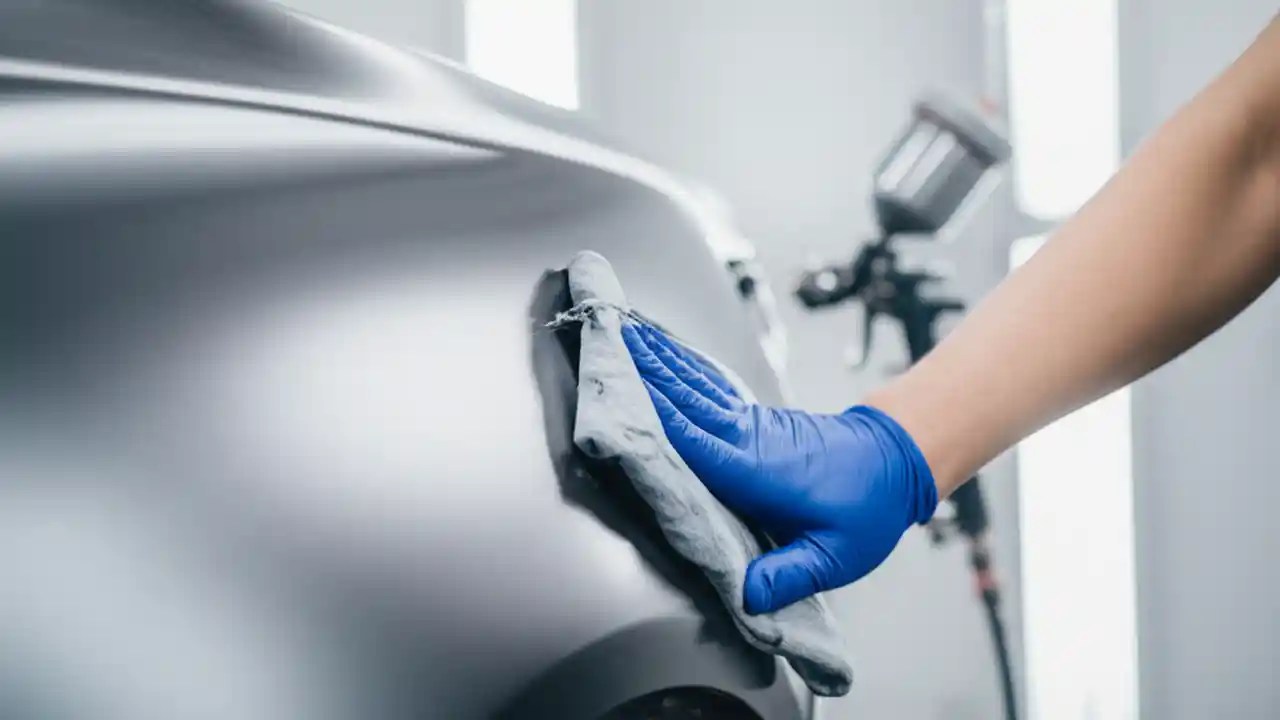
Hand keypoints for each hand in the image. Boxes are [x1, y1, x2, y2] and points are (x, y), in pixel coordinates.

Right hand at [621, 322, 937, 613]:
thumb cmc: (866, 508)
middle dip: (642, 369)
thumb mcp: (837, 555)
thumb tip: (749, 596)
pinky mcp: (752, 420)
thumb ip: (789, 574)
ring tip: (622, 330)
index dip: (652, 413)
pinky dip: (680, 366)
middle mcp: (747, 439)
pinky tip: (661, 351)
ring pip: (692, 386)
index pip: (692, 439)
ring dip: (655, 358)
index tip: (618, 384)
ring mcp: (749, 424)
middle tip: (604, 337)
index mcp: (757, 471)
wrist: (895, 460)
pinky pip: (706, 388)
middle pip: (683, 400)